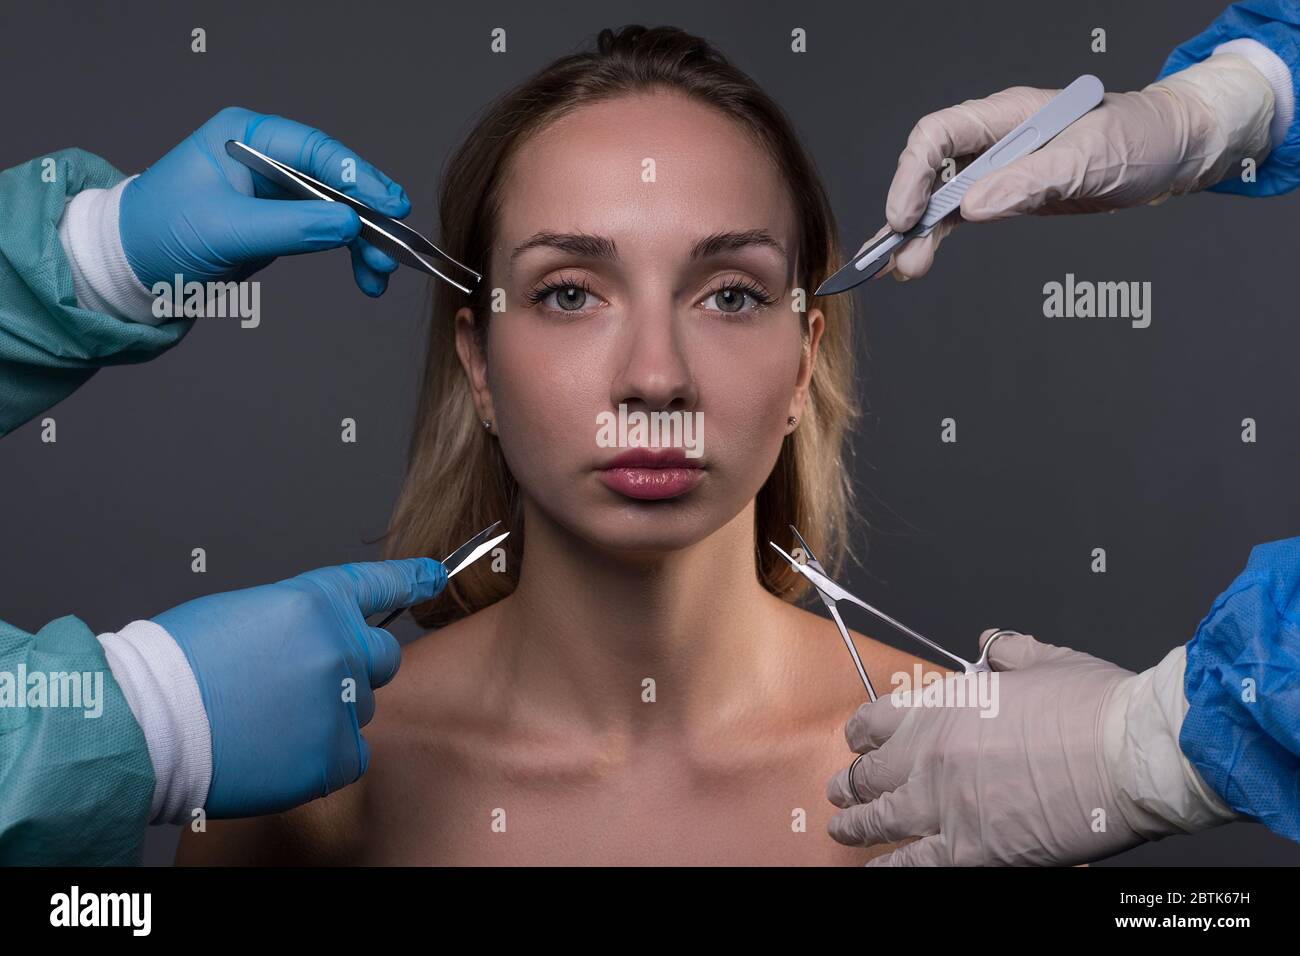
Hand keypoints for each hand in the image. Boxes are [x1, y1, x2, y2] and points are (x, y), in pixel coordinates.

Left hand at [120, 107, 411, 294]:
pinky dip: (348, 254)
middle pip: (334, 180)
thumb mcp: (225, 230)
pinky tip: (366, 277)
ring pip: (337, 209)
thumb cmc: (159, 234)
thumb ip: (289, 227)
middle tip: (394, 243)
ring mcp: (276, 190)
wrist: (131, 268)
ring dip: (364, 241)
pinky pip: (328, 233)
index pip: (314, 150)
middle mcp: (266, 155)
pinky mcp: (281, 222)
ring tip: (380, 272)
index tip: (388, 203)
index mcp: (245, 135)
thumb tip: (348, 225)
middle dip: (367, 214)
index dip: (357, 176)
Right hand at [153, 557, 445, 816]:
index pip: (381, 586)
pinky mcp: (333, 756)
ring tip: (269, 720)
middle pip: (384, 658)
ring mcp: (341, 704)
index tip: (435, 577)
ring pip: (360, 708)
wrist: (146, 723)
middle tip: (305, 683)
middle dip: (356, 666)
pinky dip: (321, 756)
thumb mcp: (245, 612)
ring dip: (328, 713)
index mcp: (317, 603)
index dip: (412, 580)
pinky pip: (350, 755)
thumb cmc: (177, 665)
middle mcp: (342, 649)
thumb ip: (300, 622)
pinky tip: (278, 752)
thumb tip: (318, 640)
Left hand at [826, 631, 1142, 865]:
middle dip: (852, 782)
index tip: (856, 740)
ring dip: (856, 824)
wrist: (1131, 755)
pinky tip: (878, 870)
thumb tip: (992, 645)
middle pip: (872, 772)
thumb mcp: (1046, 660)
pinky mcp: (972, 850)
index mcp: (947, 705)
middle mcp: (934, 754)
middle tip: (841, 789)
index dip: (861, 732)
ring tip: (843, 828)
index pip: (878, 718)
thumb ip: (1009, 653)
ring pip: (881, 819)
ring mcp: (947, 805)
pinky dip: (890, 868)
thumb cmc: (1097, 709)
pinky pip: (914, 864)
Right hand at [876, 54, 1273, 279]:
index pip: (940, 136)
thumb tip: (975, 208)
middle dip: (908, 214)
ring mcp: (996, 169)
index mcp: (1008, 115)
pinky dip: (934, 238)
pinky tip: (914, 258)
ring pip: (938, 200)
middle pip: (929, 171)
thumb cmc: (1139, 139)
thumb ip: (1031, 180)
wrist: (1171, 150)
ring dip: (917, 235)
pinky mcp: (1006, 195)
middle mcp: (994, 140)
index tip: (906, 216)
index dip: (913, 175)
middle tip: (899, 257)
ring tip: (903, 270)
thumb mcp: (1091, 158)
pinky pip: (957, 216)